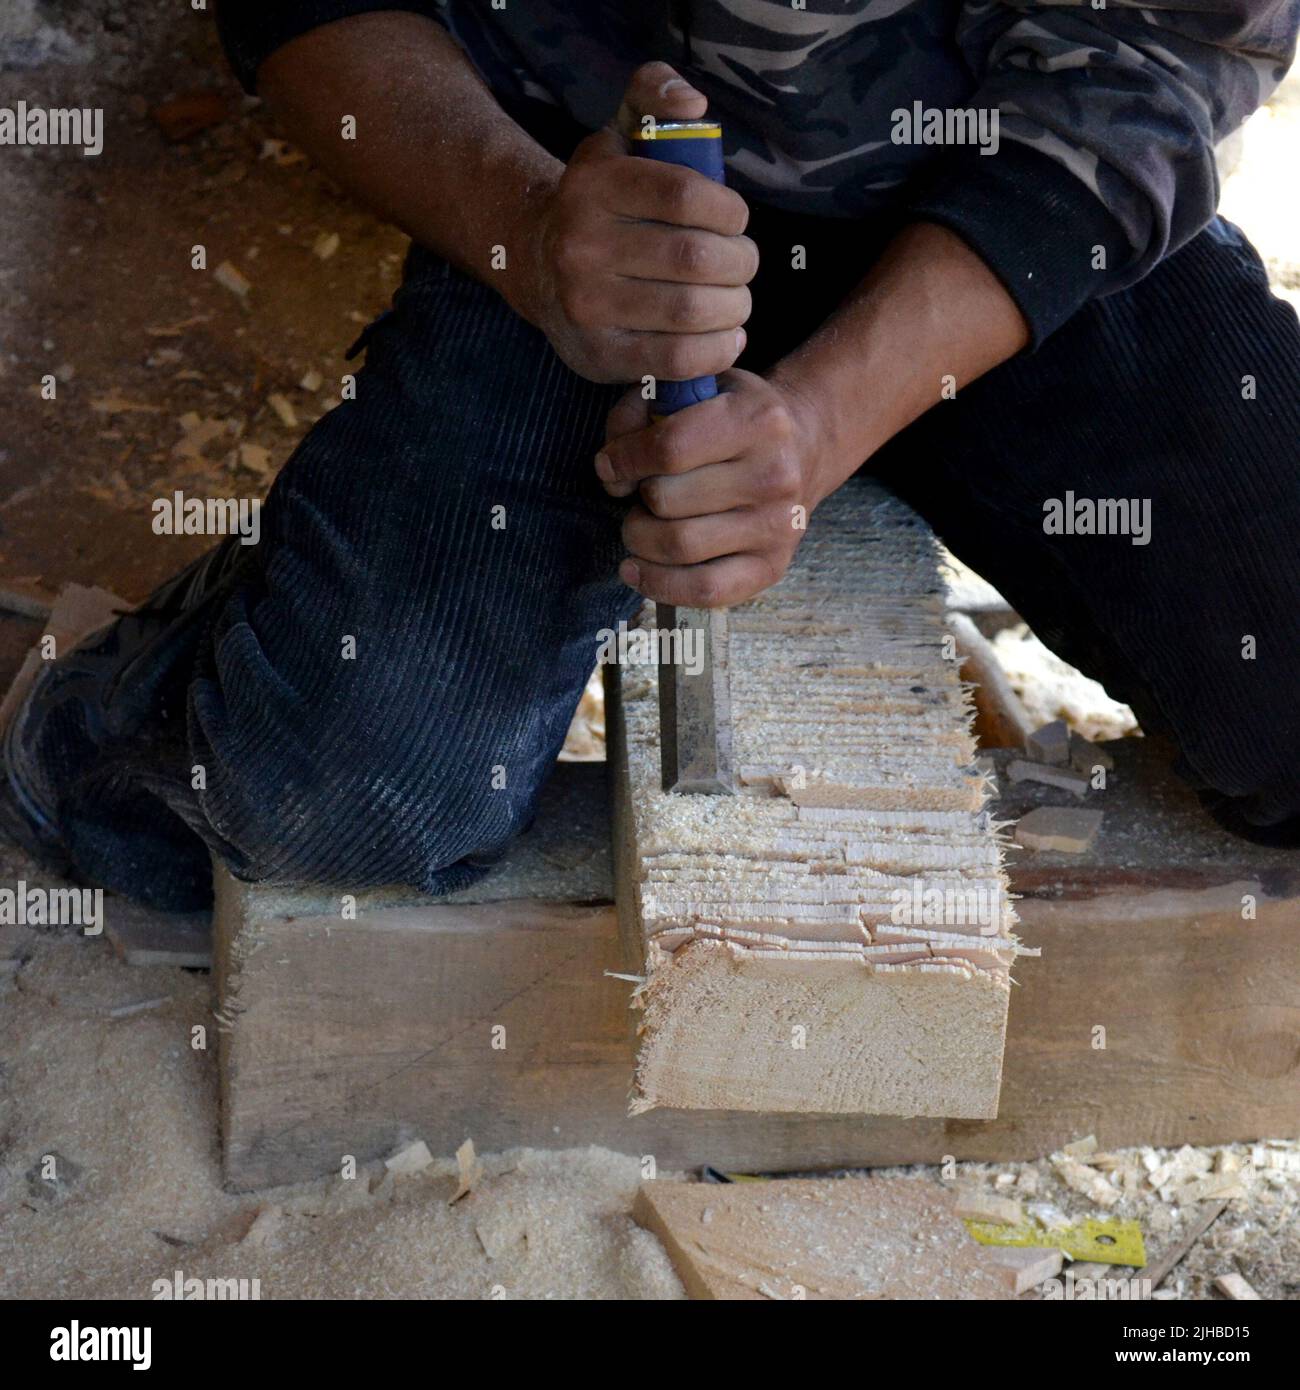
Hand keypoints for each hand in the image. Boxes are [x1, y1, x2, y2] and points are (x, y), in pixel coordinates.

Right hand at [515, 62, 756, 383]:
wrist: (535, 264)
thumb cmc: (602, 200)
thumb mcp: (619, 134)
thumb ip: (654, 97)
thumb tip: (694, 105)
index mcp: (593, 187)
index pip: (686, 196)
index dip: (730, 212)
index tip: (736, 221)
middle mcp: (581, 246)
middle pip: (696, 259)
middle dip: (740, 263)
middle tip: (743, 265)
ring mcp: (586, 306)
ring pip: (691, 312)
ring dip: (734, 308)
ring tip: (736, 300)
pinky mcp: (598, 355)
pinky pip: (677, 359)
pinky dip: (717, 350)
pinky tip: (727, 336)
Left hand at [597, 370, 827, 606]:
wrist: (800, 450)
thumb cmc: (731, 420)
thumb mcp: (692, 390)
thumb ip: (641, 409)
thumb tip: (611, 470)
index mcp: (756, 420)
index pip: (670, 448)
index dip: (624, 459)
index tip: (608, 466)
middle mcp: (774, 475)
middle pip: (668, 500)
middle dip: (635, 500)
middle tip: (638, 495)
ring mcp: (777, 525)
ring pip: (679, 546)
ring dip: (640, 539)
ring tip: (641, 525)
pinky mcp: (772, 566)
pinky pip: (705, 590)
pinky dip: (659, 585)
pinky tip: (635, 569)